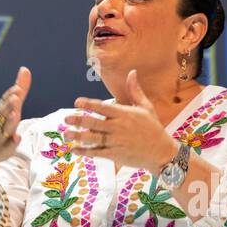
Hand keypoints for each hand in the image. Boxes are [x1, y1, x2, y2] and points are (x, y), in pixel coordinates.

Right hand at [0, 65, 32, 161]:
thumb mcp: (9, 108)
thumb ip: (19, 91)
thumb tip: (25, 69)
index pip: (4, 102)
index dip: (10, 95)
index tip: (17, 88)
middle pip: (2, 113)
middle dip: (8, 106)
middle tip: (16, 97)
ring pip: (5, 129)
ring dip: (10, 122)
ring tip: (16, 114)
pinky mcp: (2, 150)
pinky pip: (7, 147)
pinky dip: (12, 143)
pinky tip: (17, 138)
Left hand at [63, 69, 179, 172]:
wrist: (161, 151)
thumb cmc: (153, 128)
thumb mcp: (146, 107)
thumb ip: (135, 91)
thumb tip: (132, 72)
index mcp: (125, 114)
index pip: (104, 107)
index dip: (89, 104)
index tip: (77, 102)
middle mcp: (119, 127)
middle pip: (95, 123)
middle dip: (79, 120)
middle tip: (65, 118)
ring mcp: (116, 142)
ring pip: (93, 138)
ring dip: (78, 136)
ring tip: (66, 134)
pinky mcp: (115, 154)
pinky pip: (97, 153)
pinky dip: (85, 152)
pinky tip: (74, 150)